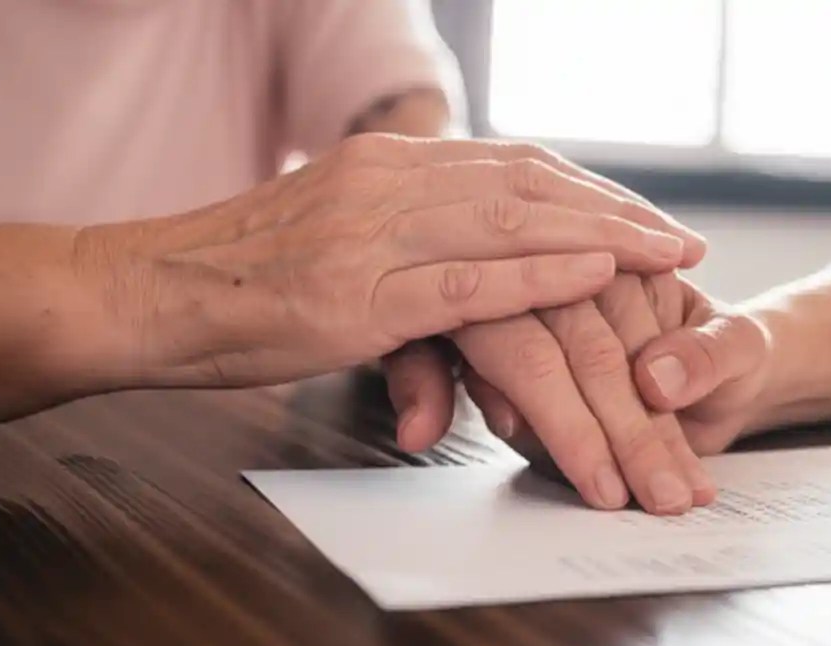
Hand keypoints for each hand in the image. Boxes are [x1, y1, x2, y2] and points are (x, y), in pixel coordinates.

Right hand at [74, 133, 702, 387]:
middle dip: (618, 211)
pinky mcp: (359, 294)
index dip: (588, 190)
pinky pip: (466, 281)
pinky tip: (593, 275)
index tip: (643, 214)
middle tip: (684, 239)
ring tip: (667, 256)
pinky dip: (538, 273)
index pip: (512, 166)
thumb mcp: (331, 240)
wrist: (146, 293)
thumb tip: (459, 281)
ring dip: (602, 237)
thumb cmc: (239, 279)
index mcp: (386, 165)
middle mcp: (389, 183)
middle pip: (530, 185)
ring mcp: (375, 235)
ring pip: (512, 222)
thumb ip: (402, 247)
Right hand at [457, 274, 771, 470]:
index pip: (614, 342)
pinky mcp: (519, 375)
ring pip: (541, 387)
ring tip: (623, 500)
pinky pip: (508, 404)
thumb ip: (710, 352)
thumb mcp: (743, 346)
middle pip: (579, 366)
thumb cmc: (731, 352)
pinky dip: (539, 443)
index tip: (667, 470)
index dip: (636, 416)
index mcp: (622, 266)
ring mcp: (538, 331)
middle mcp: (572, 290)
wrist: (726, 378)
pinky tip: (573, 477)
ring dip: (580, 453)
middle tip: (661, 498)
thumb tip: (655, 376)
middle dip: (621, 443)